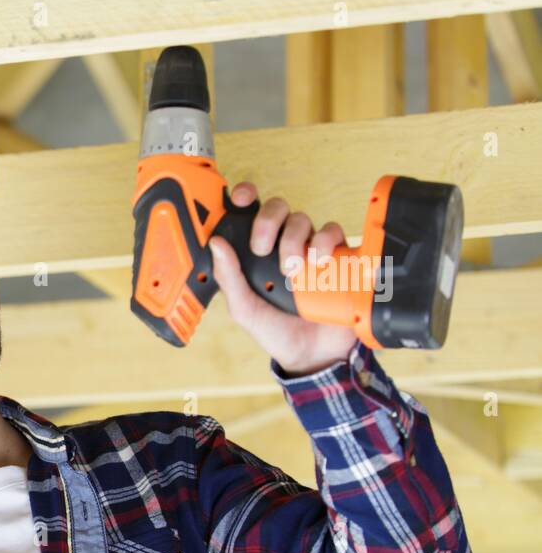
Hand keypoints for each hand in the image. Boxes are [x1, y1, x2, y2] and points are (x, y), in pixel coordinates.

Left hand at [208, 181, 357, 376]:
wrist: (311, 355)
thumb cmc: (275, 330)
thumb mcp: (243, 309)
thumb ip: (229, 278)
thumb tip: (216, 244)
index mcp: (255, 254)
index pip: (249, 214)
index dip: (245, 197)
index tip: (241, 198)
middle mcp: (282, 245)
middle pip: (277, 209)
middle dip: (267, 222)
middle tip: (262, 248)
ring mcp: (309, 249)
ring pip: (302, 219)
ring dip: (293, 240)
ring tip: (291, 270)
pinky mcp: (336, 256)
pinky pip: (332, 232)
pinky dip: (324, 242)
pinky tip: (317, 261)